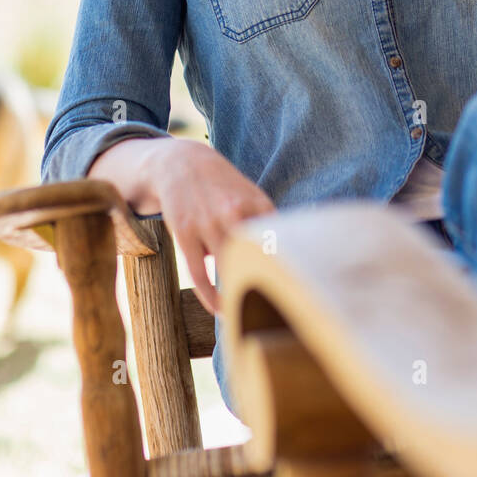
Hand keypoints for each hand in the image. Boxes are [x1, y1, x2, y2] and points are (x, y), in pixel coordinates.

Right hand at [143, 139, 274, 315]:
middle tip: (274, 311)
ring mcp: (208, 223)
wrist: (180, 162)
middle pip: (254, 258)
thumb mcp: (249, 193)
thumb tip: (285, 253)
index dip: (288, 268)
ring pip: (227, 268)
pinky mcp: (185, 233)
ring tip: (246, 314)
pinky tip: (219, 308)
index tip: (296, 291)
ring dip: (237, 293)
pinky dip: (210, 295)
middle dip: (263, 284)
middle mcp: (234, 212)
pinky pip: (199, 273)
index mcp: (258, 203)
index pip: (279, 242)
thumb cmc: (221, 186)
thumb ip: (265, 221)